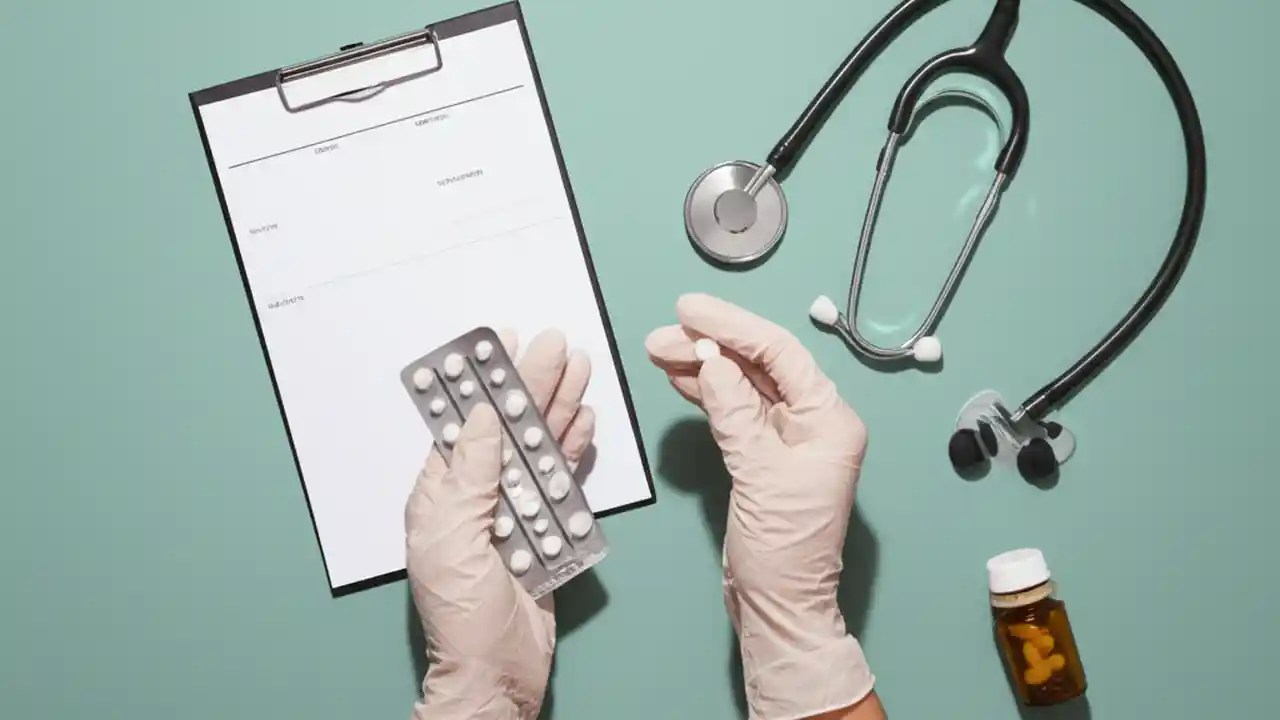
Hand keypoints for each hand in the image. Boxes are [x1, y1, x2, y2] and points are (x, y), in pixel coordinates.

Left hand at [405, 330, 594, 719]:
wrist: (496, 674)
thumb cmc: (461, 618)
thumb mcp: (454, 540)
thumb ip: (470, 477)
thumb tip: (483, 419)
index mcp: (442, 495)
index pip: (464, 424)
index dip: (482, 382)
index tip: (499, 344)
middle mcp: (478, 497)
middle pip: (509, 428)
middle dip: (532, 384)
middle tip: (556, 344)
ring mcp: (514, 514)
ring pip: (539, 449)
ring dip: (559, 409)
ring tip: (578, 369)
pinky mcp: (546, 534)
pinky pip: (563, 484)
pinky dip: (574, 453)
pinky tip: (584, 423)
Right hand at [647, 294, 876, 719]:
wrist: (779, 607)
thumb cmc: (784, 549)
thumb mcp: (759, 474)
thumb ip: (734, 414)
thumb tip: (710, 362)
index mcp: (830, 420)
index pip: (779, 354)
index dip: (733, 326)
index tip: (689, 309)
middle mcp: (814, 421)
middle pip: (759, 365)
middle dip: (709, 345)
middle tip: (660, 335)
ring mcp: (787, 438)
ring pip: (742, 385)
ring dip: (701, 366)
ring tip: (657, 349)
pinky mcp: (763, 456)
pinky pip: (734, 410)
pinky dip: (705, 393)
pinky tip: (679, 377)